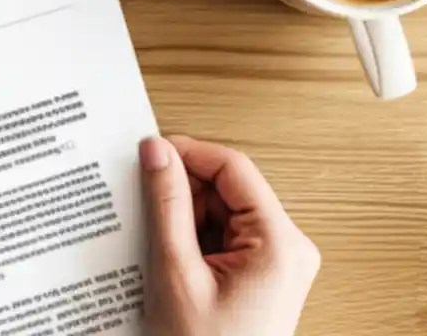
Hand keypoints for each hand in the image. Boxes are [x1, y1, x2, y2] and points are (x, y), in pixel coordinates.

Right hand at [139, 135, 320, 335]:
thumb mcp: (176, 273)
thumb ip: (166, 205)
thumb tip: (156, 152)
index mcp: (280, 244)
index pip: (234, 168)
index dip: (188, 152)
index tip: (147, 150)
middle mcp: (287, 248)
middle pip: (227, 188)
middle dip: (181, 190)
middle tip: (138, 200)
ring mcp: (275, 262)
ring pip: (220, 211)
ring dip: (182, 216)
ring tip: (153, 242)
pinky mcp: (258, 275)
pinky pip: (221, 236)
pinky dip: (189, 237)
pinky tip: (166, 256)